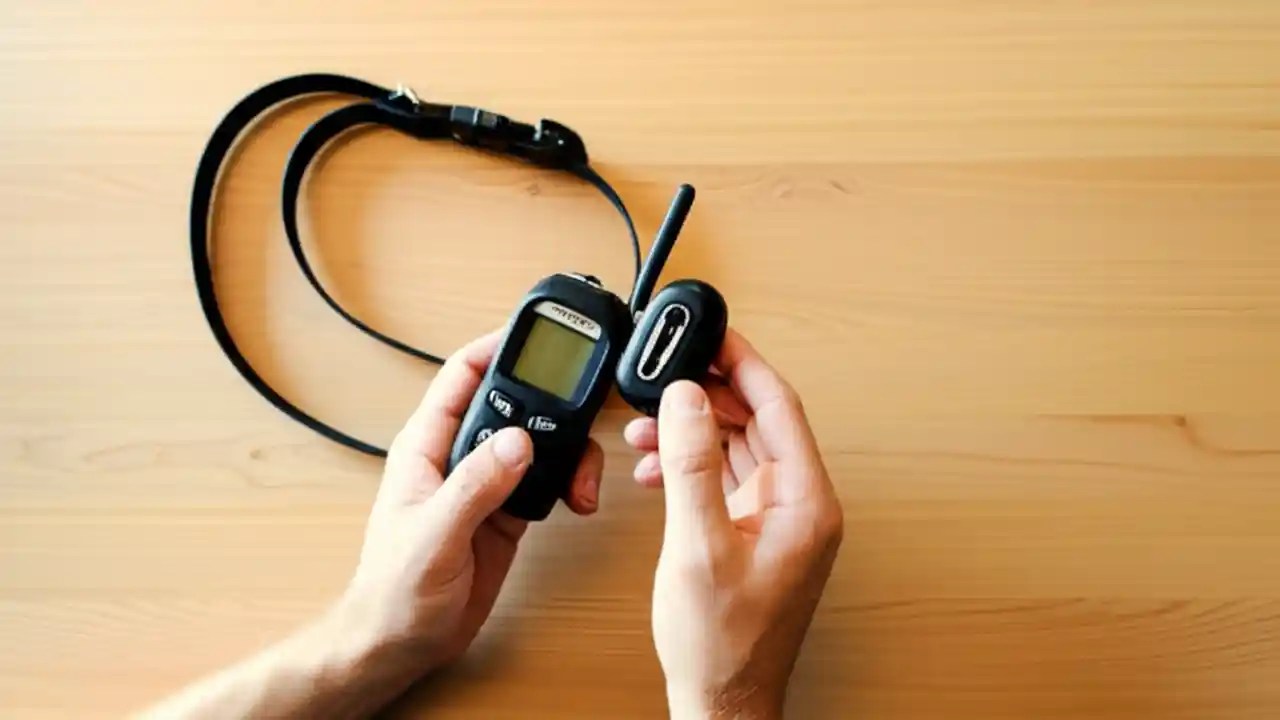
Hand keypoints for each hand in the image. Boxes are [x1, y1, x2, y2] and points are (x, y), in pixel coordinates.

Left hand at [335, 330, 604, 675]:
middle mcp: (459, 456)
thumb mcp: (432, 535)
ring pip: (539, 440)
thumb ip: (474, 487)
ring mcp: (486, 483)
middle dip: (552, 398)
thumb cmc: (393, 592)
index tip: (537, 336)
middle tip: (587, 402)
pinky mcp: (508, 511)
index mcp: (427, 446)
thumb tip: (518, 442)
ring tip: (584, 474)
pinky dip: (571, 482)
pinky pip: (548, 478)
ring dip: (569, 449)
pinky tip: (578, 499)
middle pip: (513, 402)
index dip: (496, 347)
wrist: (402, 645)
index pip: (462, 376)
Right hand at [624, 330, 843, 718]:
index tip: (713, 333)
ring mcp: (777, 518)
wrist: (721, 700)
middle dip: (709, 392)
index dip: (744, 363)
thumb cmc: (721, 643)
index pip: (779, 407)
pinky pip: (726, 474)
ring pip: (739, 445)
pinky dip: (692, 461)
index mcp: (806, 502)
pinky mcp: (753, 531)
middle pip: (758, 419)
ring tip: (649, 422)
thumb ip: (692, 466)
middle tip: (668, 370)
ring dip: (694, 428)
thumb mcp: (697, 546)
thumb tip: (684, 399)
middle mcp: (800, 504)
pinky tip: (659, 465)